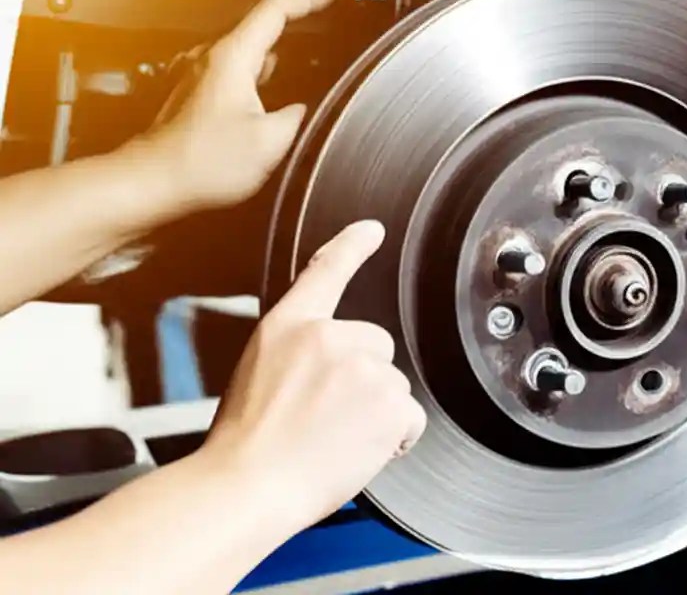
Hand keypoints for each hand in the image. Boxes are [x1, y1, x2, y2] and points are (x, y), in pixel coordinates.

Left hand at [139, 0, 336, 210]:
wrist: (153, 181)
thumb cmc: (203, 162)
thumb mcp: (271, 141)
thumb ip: (297, 116)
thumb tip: (303, 109)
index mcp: (233, 58)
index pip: (274, 10)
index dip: (307, 0)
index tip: (330, 0)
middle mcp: (212, 59)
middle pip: (259, 25)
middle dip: (296, 23)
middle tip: (325, 28)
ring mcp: (201, 76)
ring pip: (247, 50)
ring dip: (277, 50)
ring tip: (306, 60)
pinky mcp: (196, 95)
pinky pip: (234, 70)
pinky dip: (258, 71)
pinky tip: (273, 91)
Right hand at [202, 220, 426, 526]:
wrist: (247, 486)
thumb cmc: (245, 442)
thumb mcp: (257, 371)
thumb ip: (298, 351)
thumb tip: (327, 356)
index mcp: (290, 327)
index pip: (326, 271)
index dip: (352, 246)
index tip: (372, 230)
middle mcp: (331, 338)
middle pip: (377, 348)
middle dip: (363, 379)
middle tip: (325, 417)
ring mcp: (364, 370)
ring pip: (393, 386)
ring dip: (376, 413)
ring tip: (332, 438)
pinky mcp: (390, 404)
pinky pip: (411, 418)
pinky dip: (395, 438)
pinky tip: (358, 451)